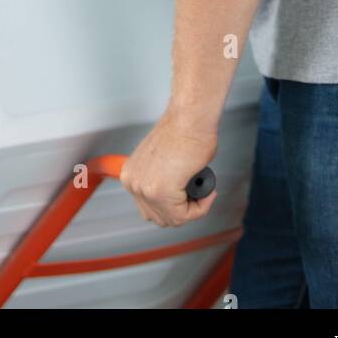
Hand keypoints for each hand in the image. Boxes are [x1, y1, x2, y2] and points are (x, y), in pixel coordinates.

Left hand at [119, 111, 218, 227]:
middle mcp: (134, 183)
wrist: (190, 119)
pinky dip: (200, 208)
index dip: (175, 206)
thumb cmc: (184, 132)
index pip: (151, 208)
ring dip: (192, 210)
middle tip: (197, 197)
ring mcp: (145, 189)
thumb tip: (173, 195)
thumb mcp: (162, 163)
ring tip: (202, 194)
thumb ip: (161, 181)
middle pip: (160, 217)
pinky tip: (206, 194)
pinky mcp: (161, 192)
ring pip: (173, 219)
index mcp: (131, 175)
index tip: (189, 196)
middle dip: (182, 211)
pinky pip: (184, 215)